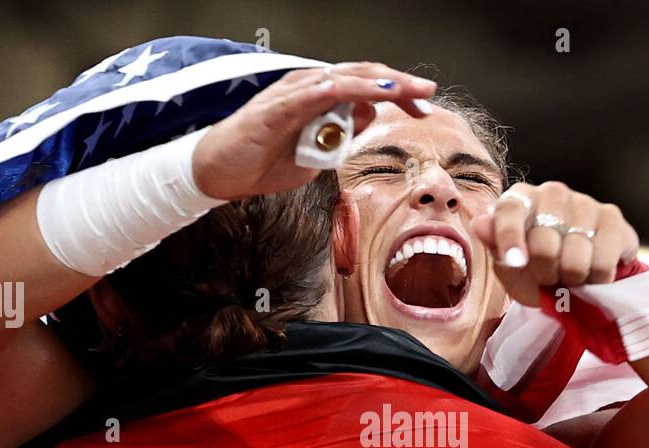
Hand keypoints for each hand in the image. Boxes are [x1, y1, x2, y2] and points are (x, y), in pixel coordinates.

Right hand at [191, 62, 435, 200]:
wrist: (220, 173)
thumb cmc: (263, 161)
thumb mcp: (317, 152)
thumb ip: (343, 133)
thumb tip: (370, 116)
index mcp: (319, 96)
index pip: (366, 85)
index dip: (398, 92)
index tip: (425, 107)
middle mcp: (309, 86)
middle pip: (363, 74)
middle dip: (399, 83)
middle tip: (429, 93)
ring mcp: (294, 93)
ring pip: (347, 78)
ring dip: (382, 83)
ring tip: (410, 90)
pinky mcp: (281, 106)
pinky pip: (321, 92)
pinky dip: (350, 91)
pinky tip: (372, 95)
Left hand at [470, 182, 638, 306]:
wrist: (575, 277)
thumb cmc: (534, 269)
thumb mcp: (509, 267)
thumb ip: (494, 246)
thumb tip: (481, 223)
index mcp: (520, 199)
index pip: (510, 210)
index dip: (510, 236)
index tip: (515, 262)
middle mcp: (552, 192)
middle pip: (544, 243)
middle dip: (544, 273)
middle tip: (547, 278)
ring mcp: (584, 202)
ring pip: (576, 257)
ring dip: (571, 279)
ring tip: (569, 276)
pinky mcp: (612, 217)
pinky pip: (603, 261)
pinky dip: (595, 279)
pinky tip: (592, 273)